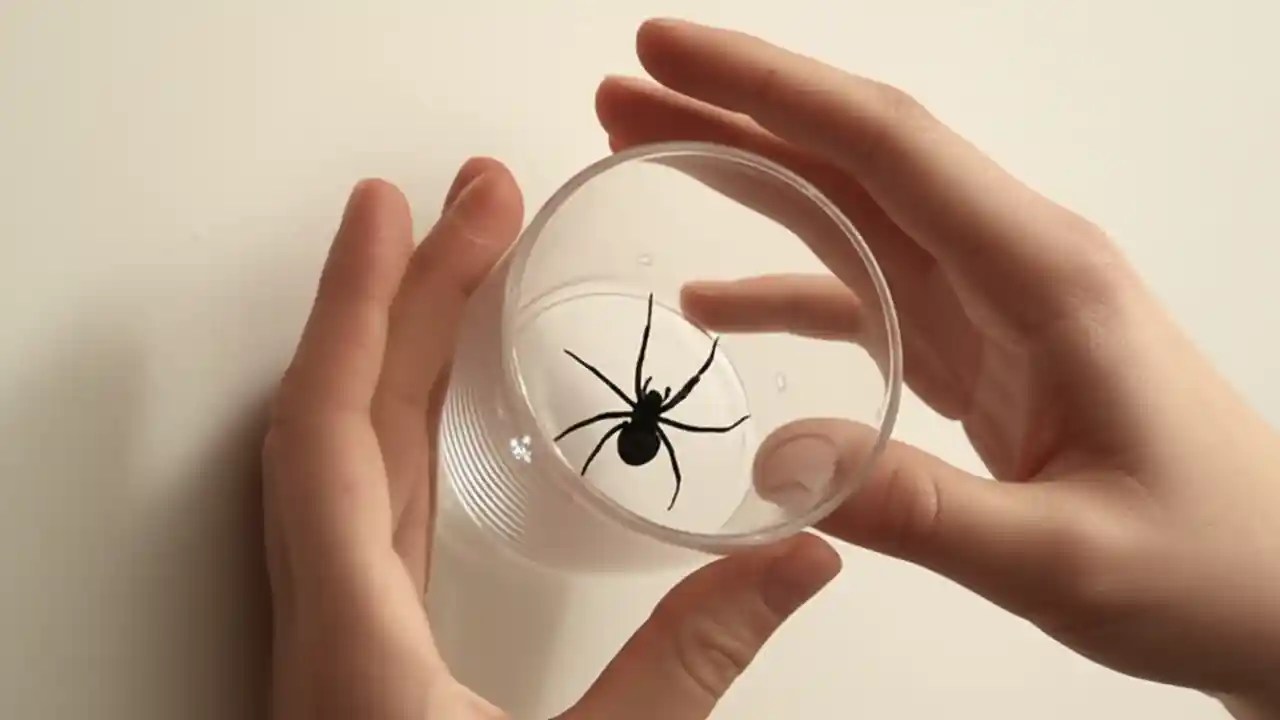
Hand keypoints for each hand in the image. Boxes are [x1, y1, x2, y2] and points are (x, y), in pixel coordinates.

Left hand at [261, 158, 841, 718]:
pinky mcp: (365, 646)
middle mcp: (326, 623)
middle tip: (470, 203)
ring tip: (462, 267)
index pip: (331, 432)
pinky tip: (443, 395)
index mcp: (355, 645)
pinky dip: (400, 418)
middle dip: (406, 294)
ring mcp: (338, 632)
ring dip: (399, 349)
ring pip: (349, 454)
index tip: (395, 209)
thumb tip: (794, 553)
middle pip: (343, 419)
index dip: (362, 305)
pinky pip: (367, 499)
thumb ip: (693, 664)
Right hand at [597, 18, 1279, 715]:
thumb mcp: (1065, 556)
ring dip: (753, 177)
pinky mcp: (981, 347)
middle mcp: (1017, 264)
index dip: (772, 88)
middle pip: (857, 156)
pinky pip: (866, 290)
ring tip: (648, 153)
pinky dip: (787, 284)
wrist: (1275, 597)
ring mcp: (997, 302)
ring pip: (854, 210)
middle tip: (627, 93)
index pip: (891, 146)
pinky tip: (717, 306)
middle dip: (738, 111)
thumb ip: (922, 511)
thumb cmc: (1207, 566)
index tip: (669, 51)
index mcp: (1046, 278)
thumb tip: (778, 461)